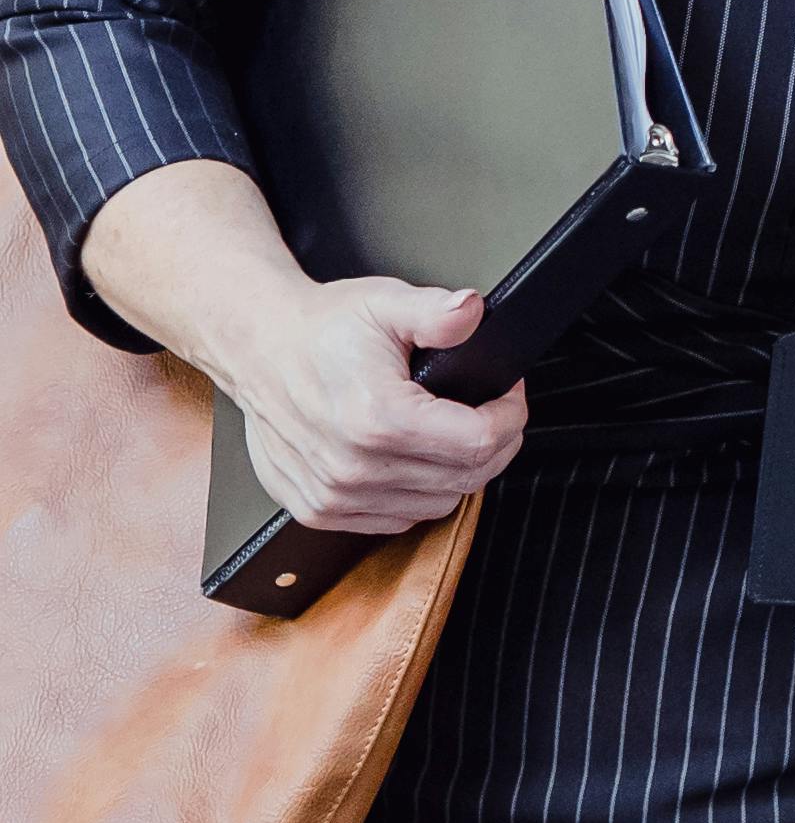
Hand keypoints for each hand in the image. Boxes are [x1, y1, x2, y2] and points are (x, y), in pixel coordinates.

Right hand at [226, 275, 526, 538]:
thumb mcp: (384, 303)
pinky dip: (417, 495)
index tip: (508, 396)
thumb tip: (471, 312)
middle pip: (467, 478)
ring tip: (452, 434)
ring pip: (437, 505)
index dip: (510, 416)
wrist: (255, 348)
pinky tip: (413, 461)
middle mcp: (354, 467)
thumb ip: (436, 313)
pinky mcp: (319, 510)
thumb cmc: (317, 329)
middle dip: (494, 444)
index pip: (480, 442)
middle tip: (491, 412)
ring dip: (457, 474)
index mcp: (378, 419)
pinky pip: (396, 519)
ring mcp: (335, 495)